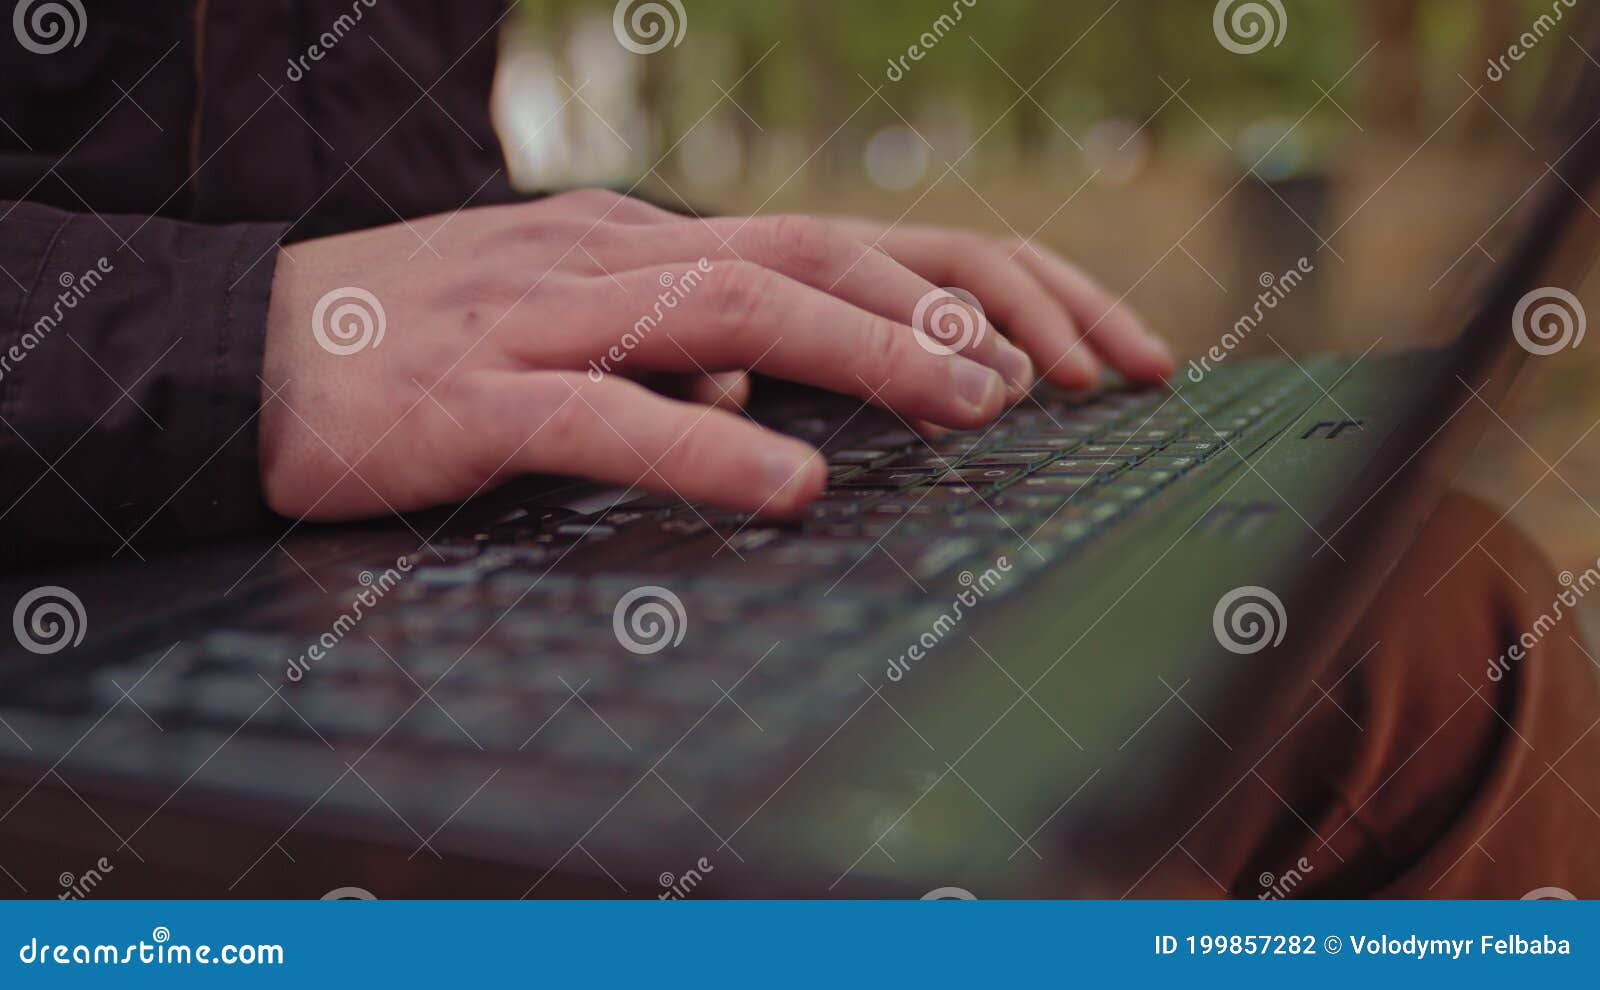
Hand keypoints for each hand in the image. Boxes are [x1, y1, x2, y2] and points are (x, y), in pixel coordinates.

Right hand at [258, 190, 1162, 522]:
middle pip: (812, 250)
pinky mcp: (473, 398)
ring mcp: (543, 315)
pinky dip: (703, 447)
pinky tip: (789, 487)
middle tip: (1065, 373)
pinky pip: (604, 414)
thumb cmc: (415, 347)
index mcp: (642, 240)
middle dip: (952, 307)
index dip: (962, 287)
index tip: (1069, 348)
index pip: (833, 239)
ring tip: (972, 406)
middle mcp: (612, 254)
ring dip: (864, 350)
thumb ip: (665, 354)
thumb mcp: (564, 331)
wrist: (238, 353)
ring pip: (730, 305)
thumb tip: (754, 402)